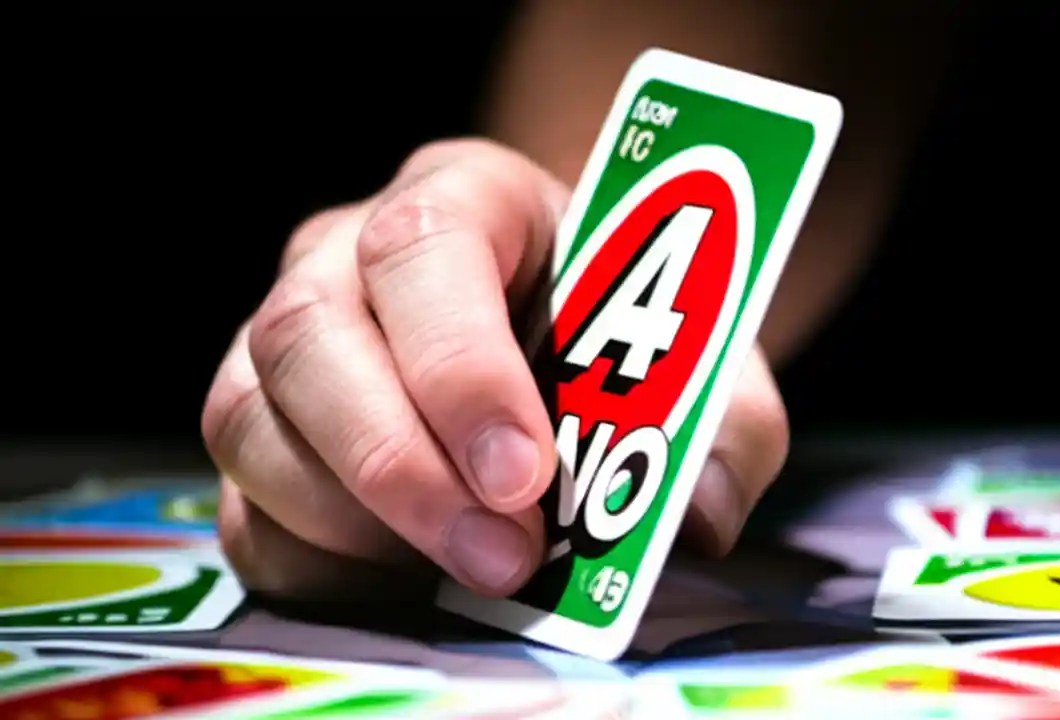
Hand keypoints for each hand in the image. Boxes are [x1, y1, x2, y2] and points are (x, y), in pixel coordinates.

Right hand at [202, 139, 789, 599]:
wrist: (565, 327)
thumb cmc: (623, 326)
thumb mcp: (701, 353)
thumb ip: (726, 419)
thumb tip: (699, 510)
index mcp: (463, 198)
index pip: (424, 246)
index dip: (460, 362)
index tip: (524, 472)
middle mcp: (346, 256)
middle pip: (308, 331)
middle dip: (399, 462)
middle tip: (500, 555)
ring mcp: (286, 346)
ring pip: (250, 419)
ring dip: (353, 519)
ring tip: (466, 572)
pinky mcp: (264, 438)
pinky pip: (246, 508)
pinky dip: (320, 561)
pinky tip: (407, 575)